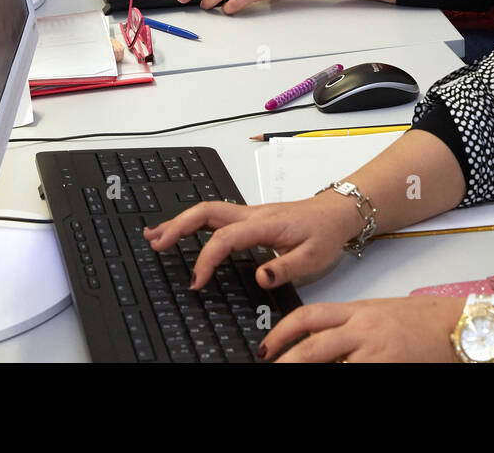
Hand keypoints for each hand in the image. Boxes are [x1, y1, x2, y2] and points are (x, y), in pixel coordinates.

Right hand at [143, 192, 360, 291]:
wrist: (338, 211)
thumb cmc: (326, 232)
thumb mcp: (313, 257)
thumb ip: (285, 268)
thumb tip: (259, 277)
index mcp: (265, 224)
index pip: (225, 239)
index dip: (206, 260)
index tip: (196, 283)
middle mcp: (252, 215)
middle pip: (206, 213)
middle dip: (178, 227)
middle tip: (156, 244)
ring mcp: (249, 214)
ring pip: (207, 211)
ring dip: (180, 222)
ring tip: (155, 236)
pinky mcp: (250, 218)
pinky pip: (215, 216)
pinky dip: (193, 221)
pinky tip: (181, 230)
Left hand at [262, 297, 462, 361]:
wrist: (461, 326)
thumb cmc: (427, 321)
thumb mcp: (382, 313)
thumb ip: (353, 324)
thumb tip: (322, 340)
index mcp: (359, 309)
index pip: (309, 315)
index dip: (282, 332)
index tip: (267, 347)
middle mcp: (364, 327)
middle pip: (312, 344)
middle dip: (285, 360)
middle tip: (270, 367)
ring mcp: (376, 350)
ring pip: (329, 362)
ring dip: (306, 370)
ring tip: (289, 375)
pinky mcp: (388, 366)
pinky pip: (354, 374)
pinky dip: (340, 375)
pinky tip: (335, 378)